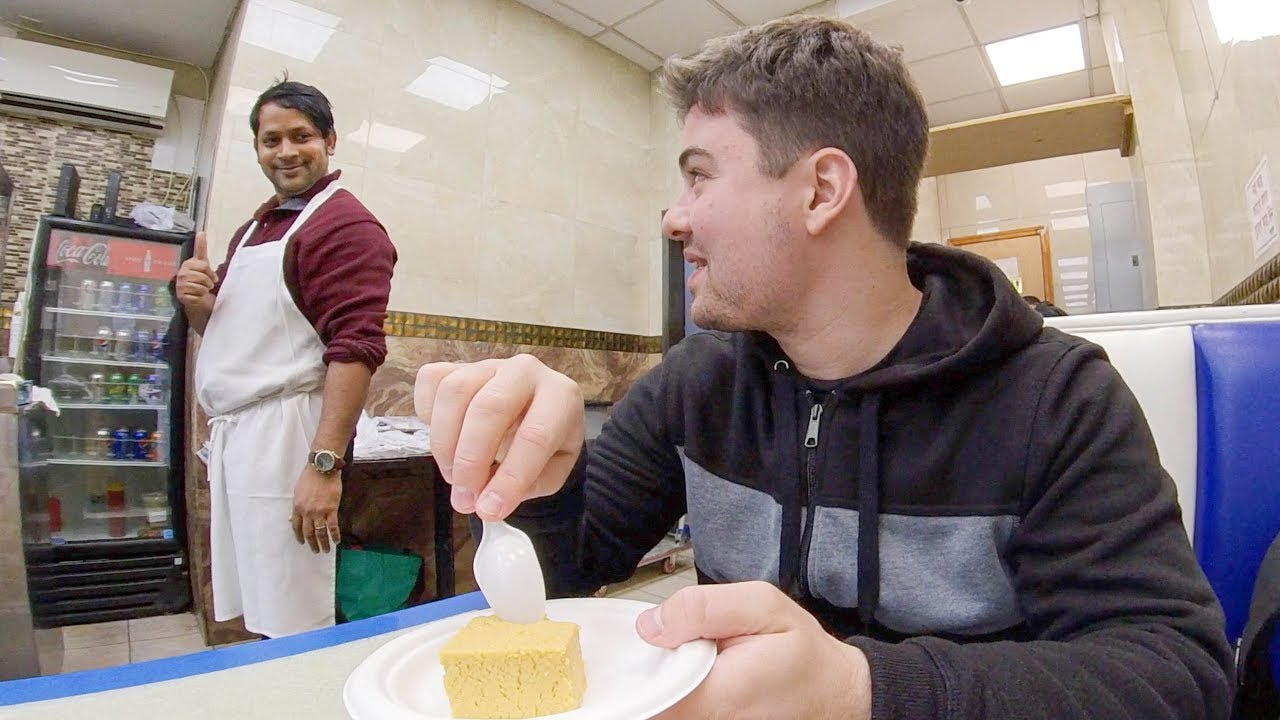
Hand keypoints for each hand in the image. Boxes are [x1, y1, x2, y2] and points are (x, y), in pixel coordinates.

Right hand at [176, 232, 216, 307]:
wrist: (197, 298)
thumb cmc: (200, 280)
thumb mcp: (202, 263)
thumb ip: (201, 248)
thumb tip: (200, 232)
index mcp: (187, 264)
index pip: (204, 266)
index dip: (211, 273)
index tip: (211, 276)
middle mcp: (181, 274)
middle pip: (203, 276)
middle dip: (209, 282)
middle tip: (207, 284)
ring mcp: (180, 285)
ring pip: (201, 286)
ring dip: (205, 289)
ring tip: (202, 290)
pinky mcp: (181, 295)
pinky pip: (198, 294)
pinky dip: (201, 296)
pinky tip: (198, 296)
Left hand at [291, 463, 341, 552]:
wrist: (322, 468)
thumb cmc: (310, 477)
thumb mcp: (298, 491)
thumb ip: (296, 506)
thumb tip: (290, 518)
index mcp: (297, 507)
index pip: (296, 526)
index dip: (299, 536)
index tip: (302, 542)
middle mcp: (306, 512)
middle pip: (308, 533)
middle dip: (311, 544)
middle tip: (315, 550)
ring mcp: (319, 511)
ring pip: (320, 532)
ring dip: (323, 543)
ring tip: (325, 550)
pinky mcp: (331, 509)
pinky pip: (332, 526)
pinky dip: (334, 535)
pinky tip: (336, 541)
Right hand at [414, 354, 584, 520]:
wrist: (536, 415)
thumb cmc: (547, 446)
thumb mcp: (551, 473)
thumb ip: (523, 488)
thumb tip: (483, 504)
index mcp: (561, 397)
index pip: (535, 436)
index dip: (510, 477)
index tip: (490, 510)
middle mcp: (526, 371)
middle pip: (490, 407)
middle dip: (470, 459)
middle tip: (464, 498)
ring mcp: (489, 364)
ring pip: (455, 391)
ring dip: (445, 443)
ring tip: (454, 478)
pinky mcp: (458, 365)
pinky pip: (432, 382)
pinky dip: (428, 416)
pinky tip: (444, 441)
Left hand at [639, 582, 871, 719]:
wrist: (833, 693)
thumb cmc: (803, 653)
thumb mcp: (762, 605)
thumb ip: (703, 608)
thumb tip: (650, 625)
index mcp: (718, 697)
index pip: (647, 693)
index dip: (639, 664)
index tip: (653, 642)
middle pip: (649, 704)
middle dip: (649, 670)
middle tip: (675, 645)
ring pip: (661, 709)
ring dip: (662, 683)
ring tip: (689, 660)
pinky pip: (677, 712)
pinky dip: (675, 695)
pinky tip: (693, 676)